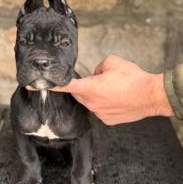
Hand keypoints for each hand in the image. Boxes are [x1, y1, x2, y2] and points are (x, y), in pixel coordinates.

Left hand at [27, 55, 173, 124]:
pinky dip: (106, 104)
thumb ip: (97, 67)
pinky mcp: (108, 121)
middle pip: (80, 93)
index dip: (48, 84)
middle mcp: (91, 103)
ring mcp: (99, 114)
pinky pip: (101, 110)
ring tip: (114, 90)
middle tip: (102, 81)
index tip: (31, 85)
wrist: (151, 96)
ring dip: (97, 95)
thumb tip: (95, 74)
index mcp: (89, 88)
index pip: (64, 86)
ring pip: (91, 102)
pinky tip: (119, 100)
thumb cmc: (133, 78)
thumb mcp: (112, 62)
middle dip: (87, 86)